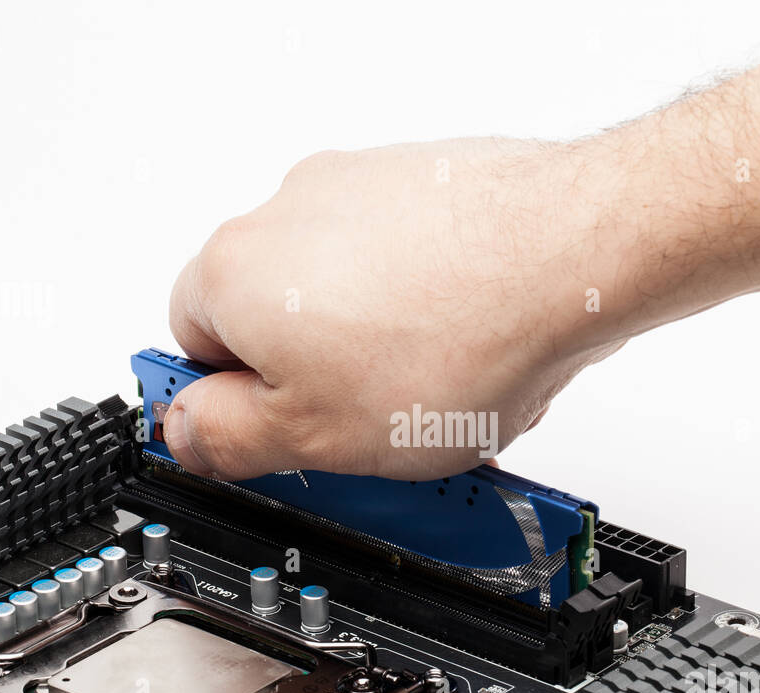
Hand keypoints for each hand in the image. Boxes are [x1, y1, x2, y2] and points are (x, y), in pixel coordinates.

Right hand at [165, 138, 637, 480]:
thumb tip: (185, 432)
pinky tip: (470, 350)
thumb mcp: (316, 437)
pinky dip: (427, 309)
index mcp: (232, 274)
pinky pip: (406, 265)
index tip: (271, 440)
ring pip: (343, 295)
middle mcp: (285, 212)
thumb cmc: (457, 338)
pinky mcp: (425, 184)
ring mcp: (360, 189)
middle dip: (315, 381)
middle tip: (364, 430)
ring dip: (375, 349)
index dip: (233, 408)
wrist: (574, 257)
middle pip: (272, 321)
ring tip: (435, 395)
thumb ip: (229, 439)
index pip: (188, 352)